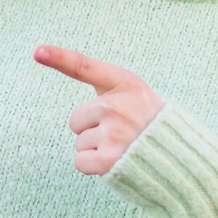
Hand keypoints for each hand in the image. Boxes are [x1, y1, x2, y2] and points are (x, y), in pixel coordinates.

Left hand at [34, 45, 164, 175]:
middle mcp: (117, 106)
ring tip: (124, 148)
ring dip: (96, 149)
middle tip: (122, 133)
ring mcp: (113, 133)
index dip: (59, 57)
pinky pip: (80, 162)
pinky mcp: (109, 160)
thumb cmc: (150, 124)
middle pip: (76, 119)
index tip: (38, 51)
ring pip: (79, 142)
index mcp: (124, 83)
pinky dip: (92, 166)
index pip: (85, 67)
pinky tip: (115, 162)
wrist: (180, 158)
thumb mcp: (135, 95)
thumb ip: (107, 91)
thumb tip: (73, 99)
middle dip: (92, 129)